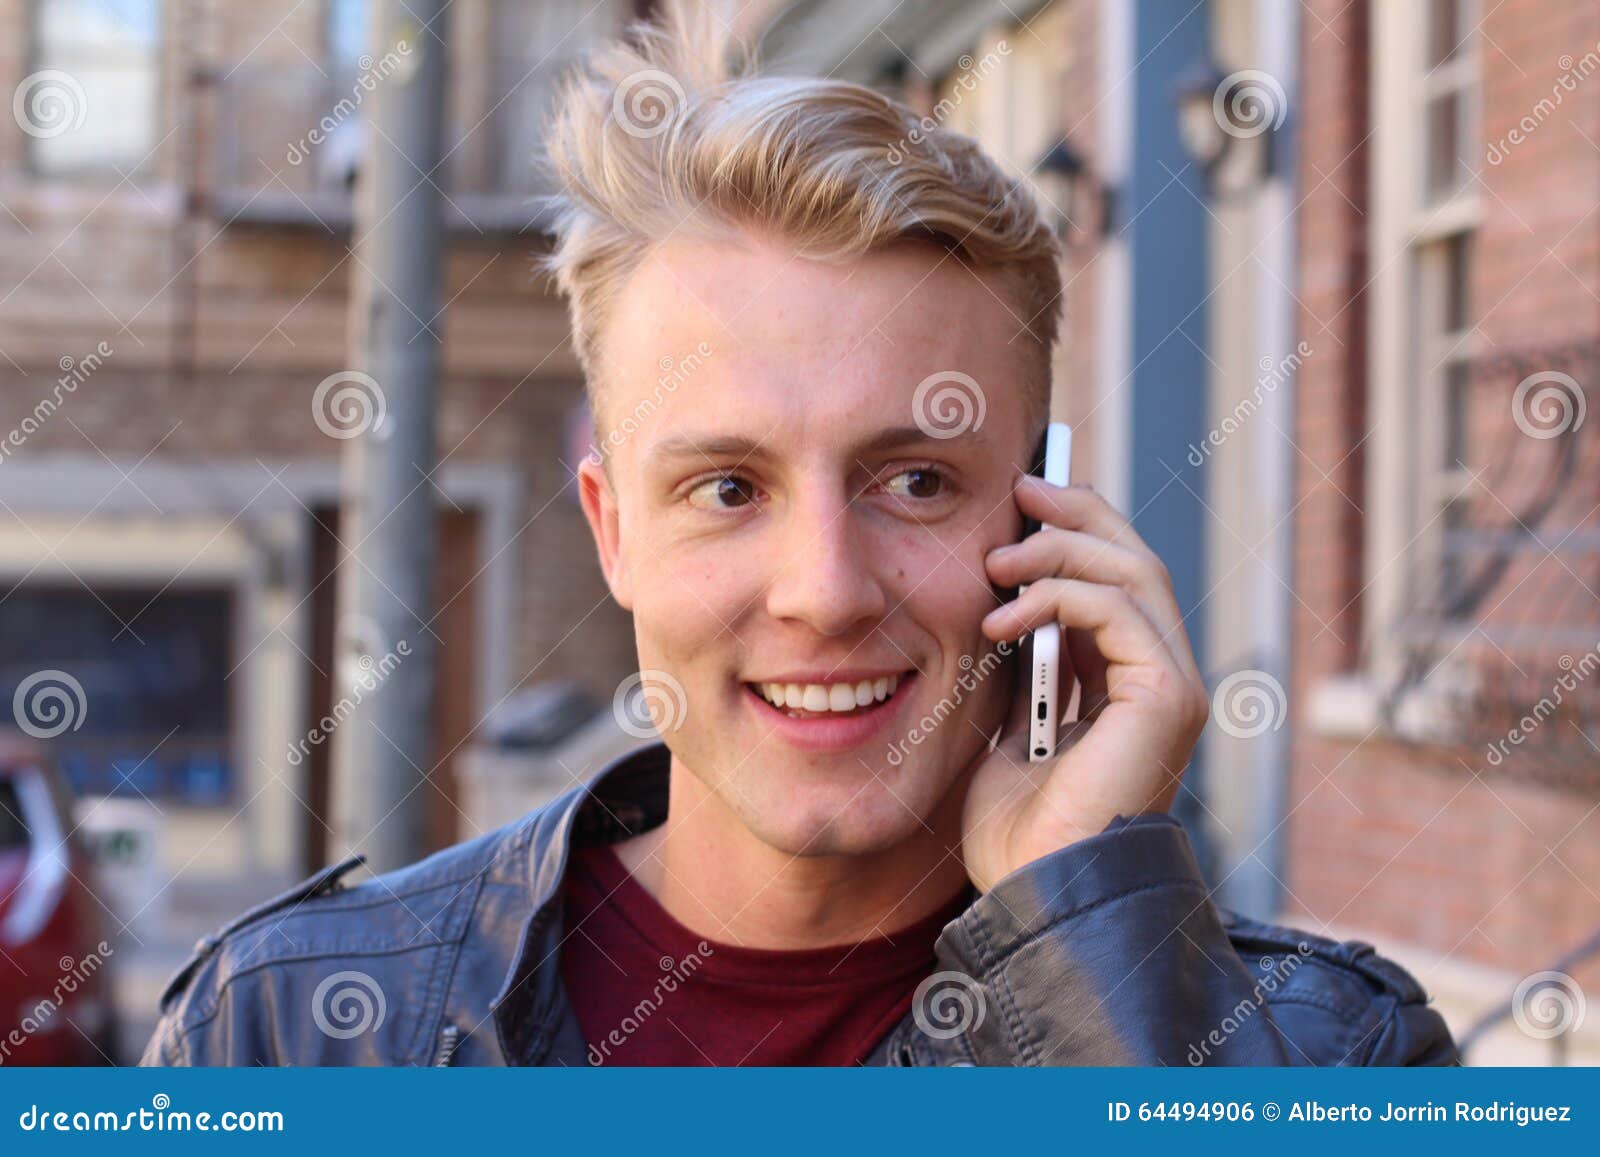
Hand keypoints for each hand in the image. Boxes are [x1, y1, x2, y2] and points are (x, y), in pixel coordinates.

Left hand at [959, 474, 1210, 891]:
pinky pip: (1119, 611)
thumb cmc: (1016, 830)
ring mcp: (1172, 688)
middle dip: (1079, 516)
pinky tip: (1002, 616)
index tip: (1027, 501)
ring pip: (1133, 575)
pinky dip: (1058, 596)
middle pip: (1136, 564)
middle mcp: (1162, 681)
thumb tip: (1005, 599)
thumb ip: (1024, 665)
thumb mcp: (1007, 723)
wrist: (1035, 891)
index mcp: (1129, 687)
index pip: (1117, 586)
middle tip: (1023, 486)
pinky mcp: (1167, 697)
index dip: (1079, 534)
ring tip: (997, 556)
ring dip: (1061, 549)